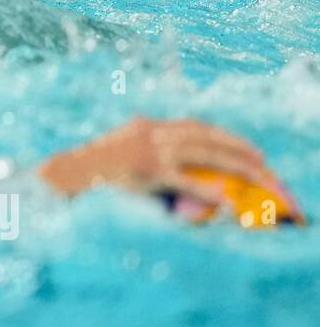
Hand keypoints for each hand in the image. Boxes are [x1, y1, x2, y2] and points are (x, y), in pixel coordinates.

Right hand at [40, 117, 294, 210]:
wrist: (64, 177)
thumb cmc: (88, 175)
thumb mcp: (118, 155)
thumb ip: (143, 156)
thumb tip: (171, 175)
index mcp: (144, 126)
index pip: (193, 125)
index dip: (221, 135)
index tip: (241, 146)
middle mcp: (150, 132)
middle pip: (206, 134)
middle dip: (238, 146)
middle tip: (262, 161)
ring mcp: (150, 150)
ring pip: (205, 152)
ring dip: (237, 164)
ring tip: (259, 176)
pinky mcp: (147, 171)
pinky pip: (186, 180)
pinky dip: (208, 189)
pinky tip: (225, 200)